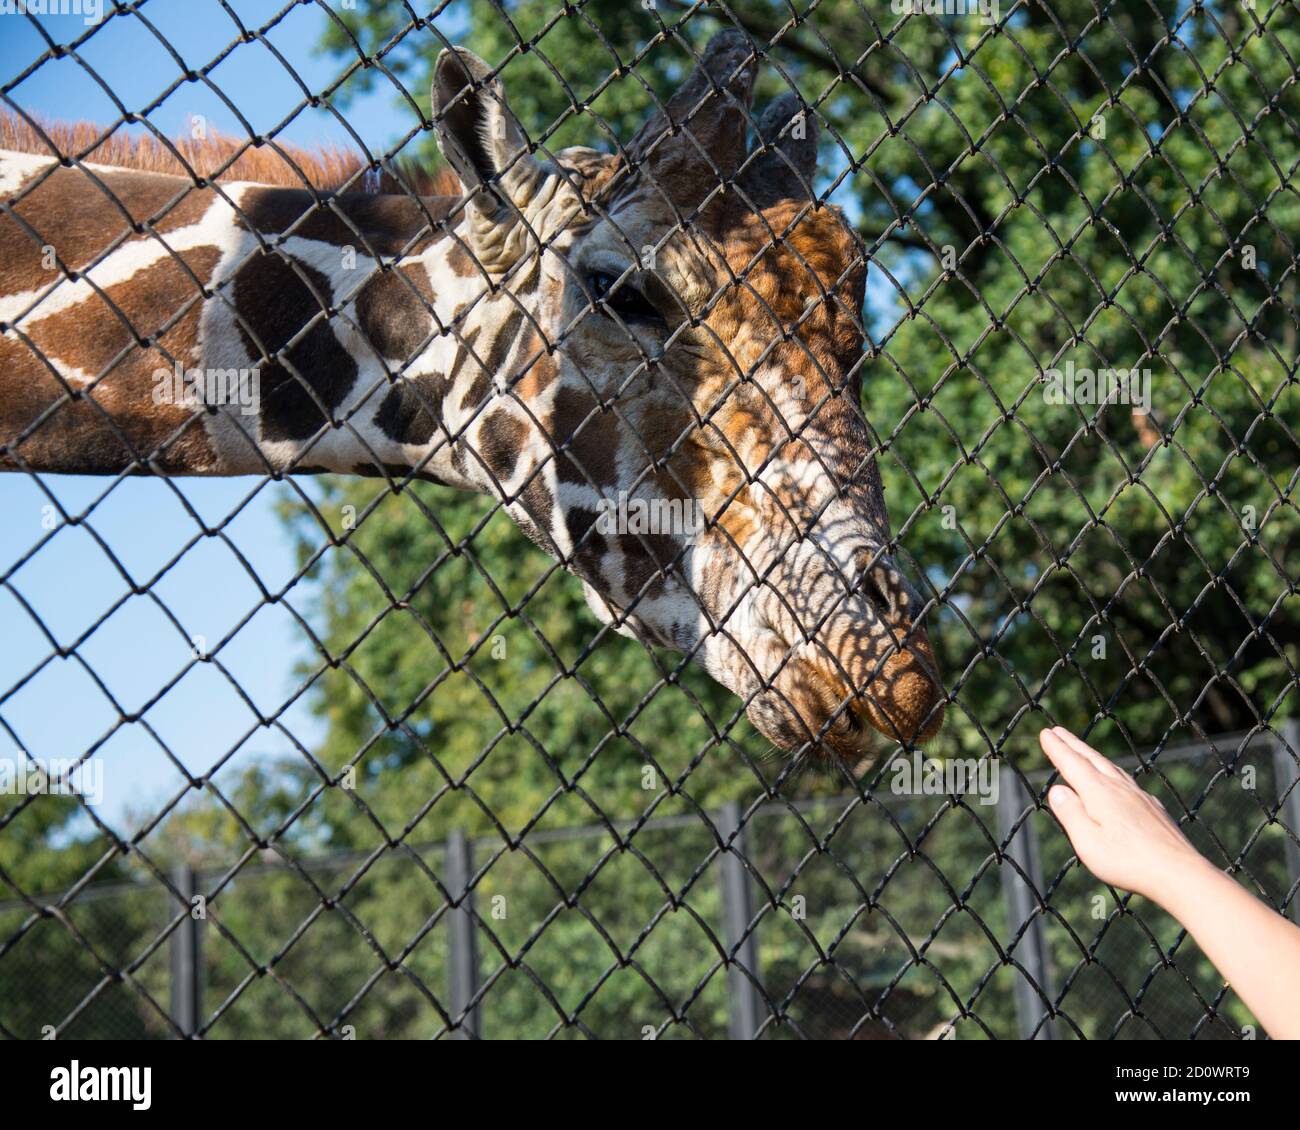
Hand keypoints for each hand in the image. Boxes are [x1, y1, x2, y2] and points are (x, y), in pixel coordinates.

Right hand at [1038, 726, 1205, 904]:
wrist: (1179, 872)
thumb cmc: (1128, 861)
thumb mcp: (1087, 842)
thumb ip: (1070, 813)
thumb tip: (1057, 790)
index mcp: (1099, 793)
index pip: (1072, 764)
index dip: (1057, 748)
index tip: (1045, 733)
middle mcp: (1119, 787)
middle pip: (1092, 759)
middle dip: (1073, 744)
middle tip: (1058, 731)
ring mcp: (1139, 796)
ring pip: (1112, 768)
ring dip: (1093, 756)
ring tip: (1083, 751)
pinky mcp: (1153, 808)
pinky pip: (1127, 781)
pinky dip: (1114, 773)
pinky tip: (1118, 781)